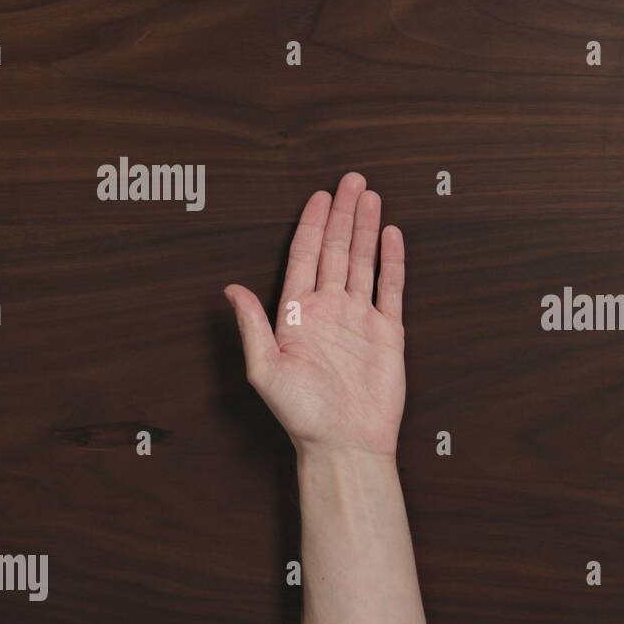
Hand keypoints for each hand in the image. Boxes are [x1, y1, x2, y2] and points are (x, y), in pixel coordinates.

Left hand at [224, 172, 406, 457]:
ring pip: (363, 262)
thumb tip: (230, 289)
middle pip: (336, 250)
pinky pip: (391, 289)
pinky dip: (393, 262)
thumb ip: (253, 327)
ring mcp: (360, 319)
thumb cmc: (303, 415)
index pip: (305, 257)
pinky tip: (393, 237)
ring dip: (367, 229)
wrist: (346, 443)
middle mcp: (329, 310)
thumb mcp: (266, 371)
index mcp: (298, 314)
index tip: (319, 196)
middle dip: (344, 214)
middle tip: (352, 180)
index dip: (311, 224)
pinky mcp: (388, 332)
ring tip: (372, 197)